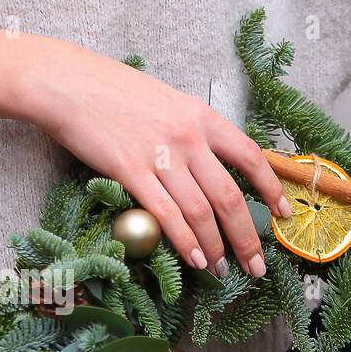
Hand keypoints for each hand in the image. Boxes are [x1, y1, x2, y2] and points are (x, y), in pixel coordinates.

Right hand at [0, 24, 287, 276]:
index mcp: (202, 116)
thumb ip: (195, 132)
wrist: (66, 82)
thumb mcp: (169, 103)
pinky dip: (185, 242)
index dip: (271, 190)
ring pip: (201, 212)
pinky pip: (167, 215)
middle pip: (230, 197)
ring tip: (224, 270)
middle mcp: (188, 136)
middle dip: (248, 237)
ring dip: (216, 247)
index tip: (284, 215)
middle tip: (257, 265)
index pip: (250, 157)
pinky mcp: (130, 170)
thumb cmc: (115, 93)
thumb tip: (218, 168)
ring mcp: (160, 154)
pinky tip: (196, 259)